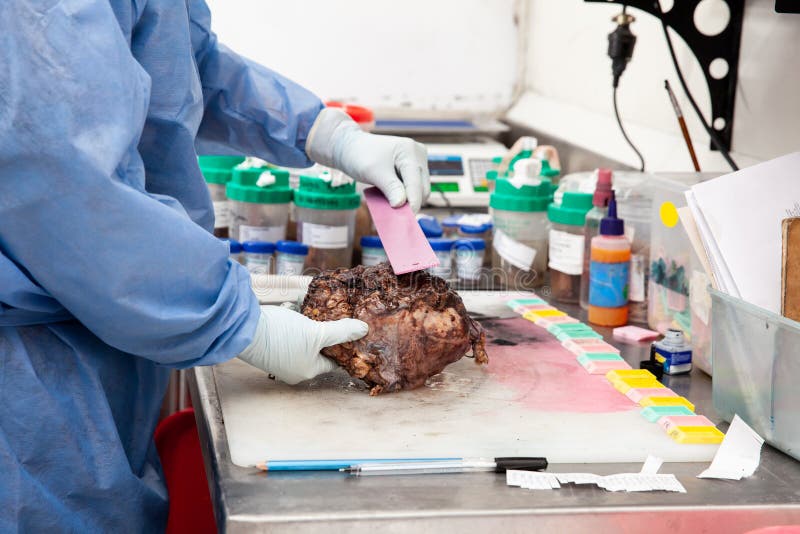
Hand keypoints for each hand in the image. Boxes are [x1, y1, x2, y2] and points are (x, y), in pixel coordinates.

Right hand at [238, 305, 367, 384]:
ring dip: (307, 321)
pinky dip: (292, 319)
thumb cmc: (283, 336)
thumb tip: (364, 330)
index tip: (353, 332)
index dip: (344, 347)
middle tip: (334, 314)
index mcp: (308, 371)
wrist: (244, 328)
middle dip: (325, 330)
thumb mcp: (317, 332)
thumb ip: (341, 332)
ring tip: (310, 307)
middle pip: (319, 348)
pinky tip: (291, 306)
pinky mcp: (270, 343)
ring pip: (303, 337)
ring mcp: (281, 356)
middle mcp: (294, 368)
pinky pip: (288, 331)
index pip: (334, 362)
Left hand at [305, 108, 430, 211]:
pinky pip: (414, 188)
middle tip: (398, 218)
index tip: (407, 219)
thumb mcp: (373, 172)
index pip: (415, 182)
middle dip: (411, 202)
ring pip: (420, 190)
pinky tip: (394, 201)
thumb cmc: (360, 156)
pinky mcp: (412, 169)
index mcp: (409, 150)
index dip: (413, 202)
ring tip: (393, 208)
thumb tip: (401, 204)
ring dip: (408, 201)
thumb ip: (390, 187)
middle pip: (422, 187)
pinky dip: (405, 196)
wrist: (351, 149)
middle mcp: (418, 154)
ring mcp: (417, 161)